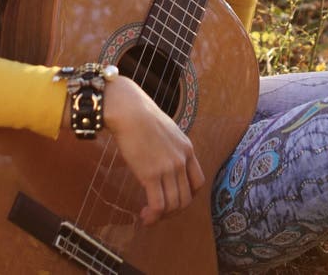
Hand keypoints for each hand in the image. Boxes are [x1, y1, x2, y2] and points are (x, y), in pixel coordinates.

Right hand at [102, 76, 204, 224]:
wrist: (129, 110)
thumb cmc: (141, 115)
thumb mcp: (167, 130)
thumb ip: (171, 147)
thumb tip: (162, 157)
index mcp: (187, 149)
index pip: (198, 183)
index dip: (188, 196)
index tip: (174, 199)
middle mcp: (181, 160)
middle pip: (186, 198)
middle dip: (173, 211)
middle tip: (159, 213)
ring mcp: (167, 168)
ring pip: (173, 205)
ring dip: (162, 217)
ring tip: (149, 216)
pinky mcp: (151, 174)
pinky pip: (158, 205)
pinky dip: (152, 216)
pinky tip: (144, 216)